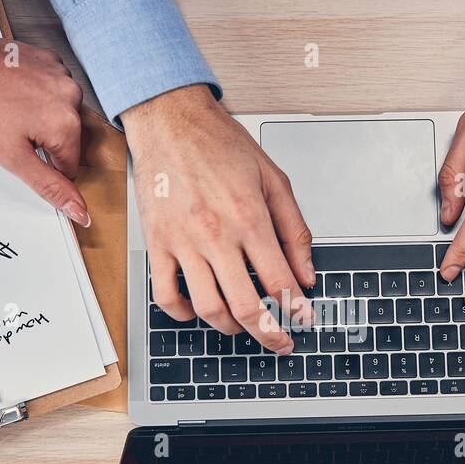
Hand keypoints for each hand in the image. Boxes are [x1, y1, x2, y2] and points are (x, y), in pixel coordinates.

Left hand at [0, 0, 88, 225]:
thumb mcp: (11, 157)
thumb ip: (49, 185)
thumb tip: (80, 211)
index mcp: (66, 125)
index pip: (69, 166)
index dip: (41, 164)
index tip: (18, 149)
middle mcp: (72, 97)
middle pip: (67, 138)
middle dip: (42, 139)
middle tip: (11, 127)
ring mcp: (62, 75)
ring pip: (60, 113)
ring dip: (40, 116)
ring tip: (10, 107)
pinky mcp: (50, 60)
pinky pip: (53, 89)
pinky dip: (37, 94)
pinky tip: (14, 91)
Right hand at [122, 84, 314, 354]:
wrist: (170, 120)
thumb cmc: (219, 143)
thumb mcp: (273, 179)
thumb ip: (295, 230)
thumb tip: (307, 273)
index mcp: (250, 219)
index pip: (279, 283)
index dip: (297, 310)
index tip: (304, 320)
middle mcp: (217, 235)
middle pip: (246, 307)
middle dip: (270, 334)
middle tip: (280, 342)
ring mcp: (183, 242)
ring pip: (208, 308)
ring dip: (230, 328)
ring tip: (243, 326)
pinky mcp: (157, 243)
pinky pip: (165, 294)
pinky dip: (182, 313)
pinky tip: (196, 311)